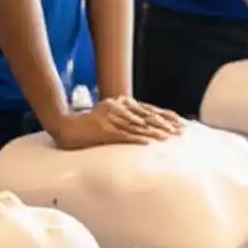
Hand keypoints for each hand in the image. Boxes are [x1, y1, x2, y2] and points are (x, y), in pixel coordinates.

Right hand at [49, 96, 182, 149]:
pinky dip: (138, 139)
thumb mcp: (108, 115)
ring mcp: (111, 119)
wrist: (65, 127)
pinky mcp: (105, 131)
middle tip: (181, 133)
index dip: (167, 116)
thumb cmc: (88, 125)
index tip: (181, 124)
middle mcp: (118, 107)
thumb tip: (146, 126)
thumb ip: (126, 118)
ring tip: (170, 139)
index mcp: (121, 103)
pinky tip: (149, 144)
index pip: (150, 109)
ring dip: (156, 133)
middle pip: (148, 116)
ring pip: (139, 126)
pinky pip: (125, 136)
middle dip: (166, 125)